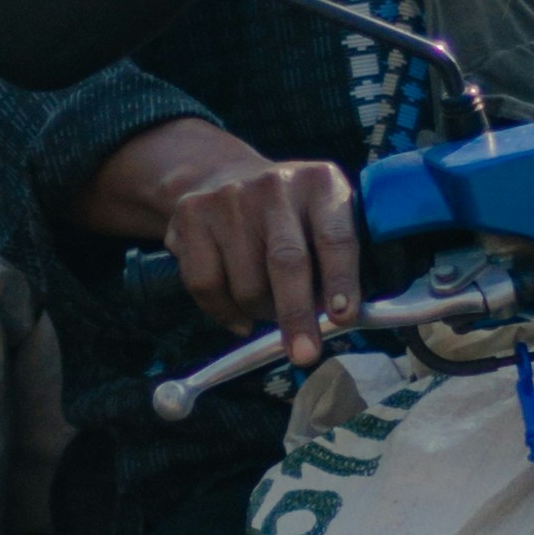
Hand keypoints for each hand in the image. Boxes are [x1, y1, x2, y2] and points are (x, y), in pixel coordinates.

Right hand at [80, 123, 359, 364]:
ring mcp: (229, 197)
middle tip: (304, 355)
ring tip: (270, 310)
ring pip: (246, 284)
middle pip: (286, 261)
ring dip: (261, 313)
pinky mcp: (191, 214)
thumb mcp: (325, 221)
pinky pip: (205, 284)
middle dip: (296, 315)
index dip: (341, 280)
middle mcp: (275, 185)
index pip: (335, 238)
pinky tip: (240, 316)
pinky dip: (224, 313)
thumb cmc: (291, 219)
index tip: (343, 318)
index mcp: (321, 185)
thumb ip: (334, 264)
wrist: (226, 179)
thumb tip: (335, 321)